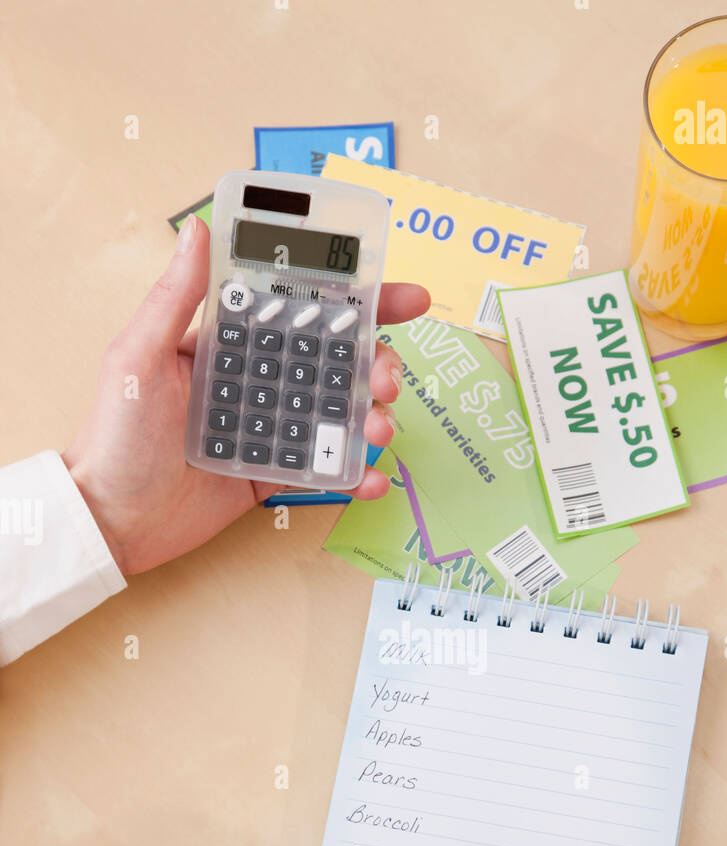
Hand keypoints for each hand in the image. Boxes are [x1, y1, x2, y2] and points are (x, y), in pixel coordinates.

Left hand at [62, 215, 429, 574]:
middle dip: (377, 363)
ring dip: (371, 415)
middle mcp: (255, 380)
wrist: (111, 520)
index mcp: (229, 343)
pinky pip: (325, 469)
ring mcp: (268, 428)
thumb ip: (174, 298)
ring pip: (338, 412)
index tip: (401, 295)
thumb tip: (199, 229)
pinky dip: (356, 474)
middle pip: (335, 360)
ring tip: (379, 428)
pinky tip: (373, 478)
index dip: (355, 299)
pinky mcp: (272, 475)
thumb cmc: (114, 434)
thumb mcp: (139, 357)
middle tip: (389, 377)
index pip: (300, 308)